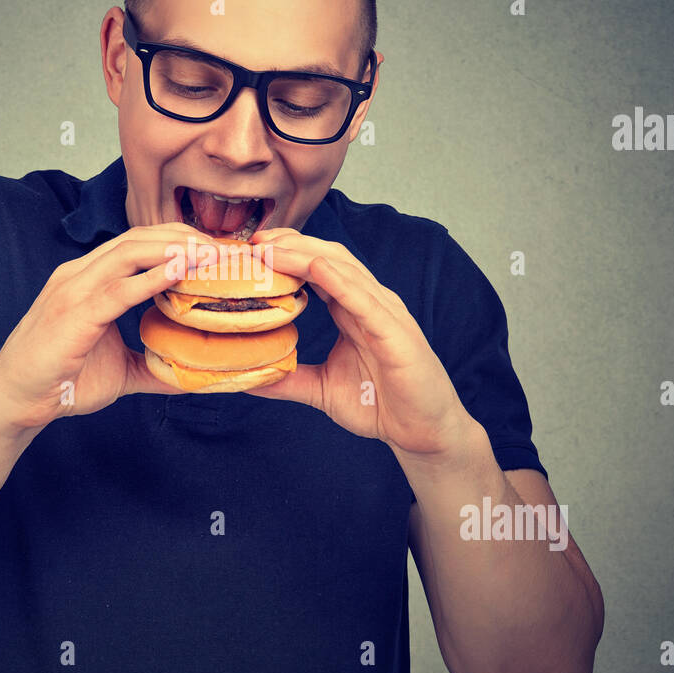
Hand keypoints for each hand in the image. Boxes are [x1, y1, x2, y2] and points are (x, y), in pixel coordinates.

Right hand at [0, 223, 216, 438]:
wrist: (16, 402)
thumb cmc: (61, 381)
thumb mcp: (119, 370)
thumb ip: (152, 366)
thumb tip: (190, 376)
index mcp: (89, 278)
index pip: (139, 245)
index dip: (179, 240)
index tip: (217, 252)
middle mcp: (80, 274)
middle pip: (138, 238)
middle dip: (184, 237)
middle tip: (225, 249)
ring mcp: (74, 290)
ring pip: (129, 253)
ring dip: (174, 249)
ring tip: (211, 255)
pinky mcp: (73, 313)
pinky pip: (117, 288)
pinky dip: (151, 277)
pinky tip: (179, 271)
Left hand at [245, 227, 473, 460]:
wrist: (424, 432)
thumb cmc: (382, 405)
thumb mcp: (323, 389)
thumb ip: (290, 380)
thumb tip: (249, 380)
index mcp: (352, 310)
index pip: (317, 268)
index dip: (286, 253)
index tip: (251, 249)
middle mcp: (369, 303)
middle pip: (328, 258)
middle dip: (291, 244)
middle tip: (255, 240)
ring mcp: (384, 314)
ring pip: (343, 270)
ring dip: (304, 255)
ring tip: (271, 247)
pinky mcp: (395, 333)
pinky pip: (365, 300)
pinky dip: (340, 281)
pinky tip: (316, 269)